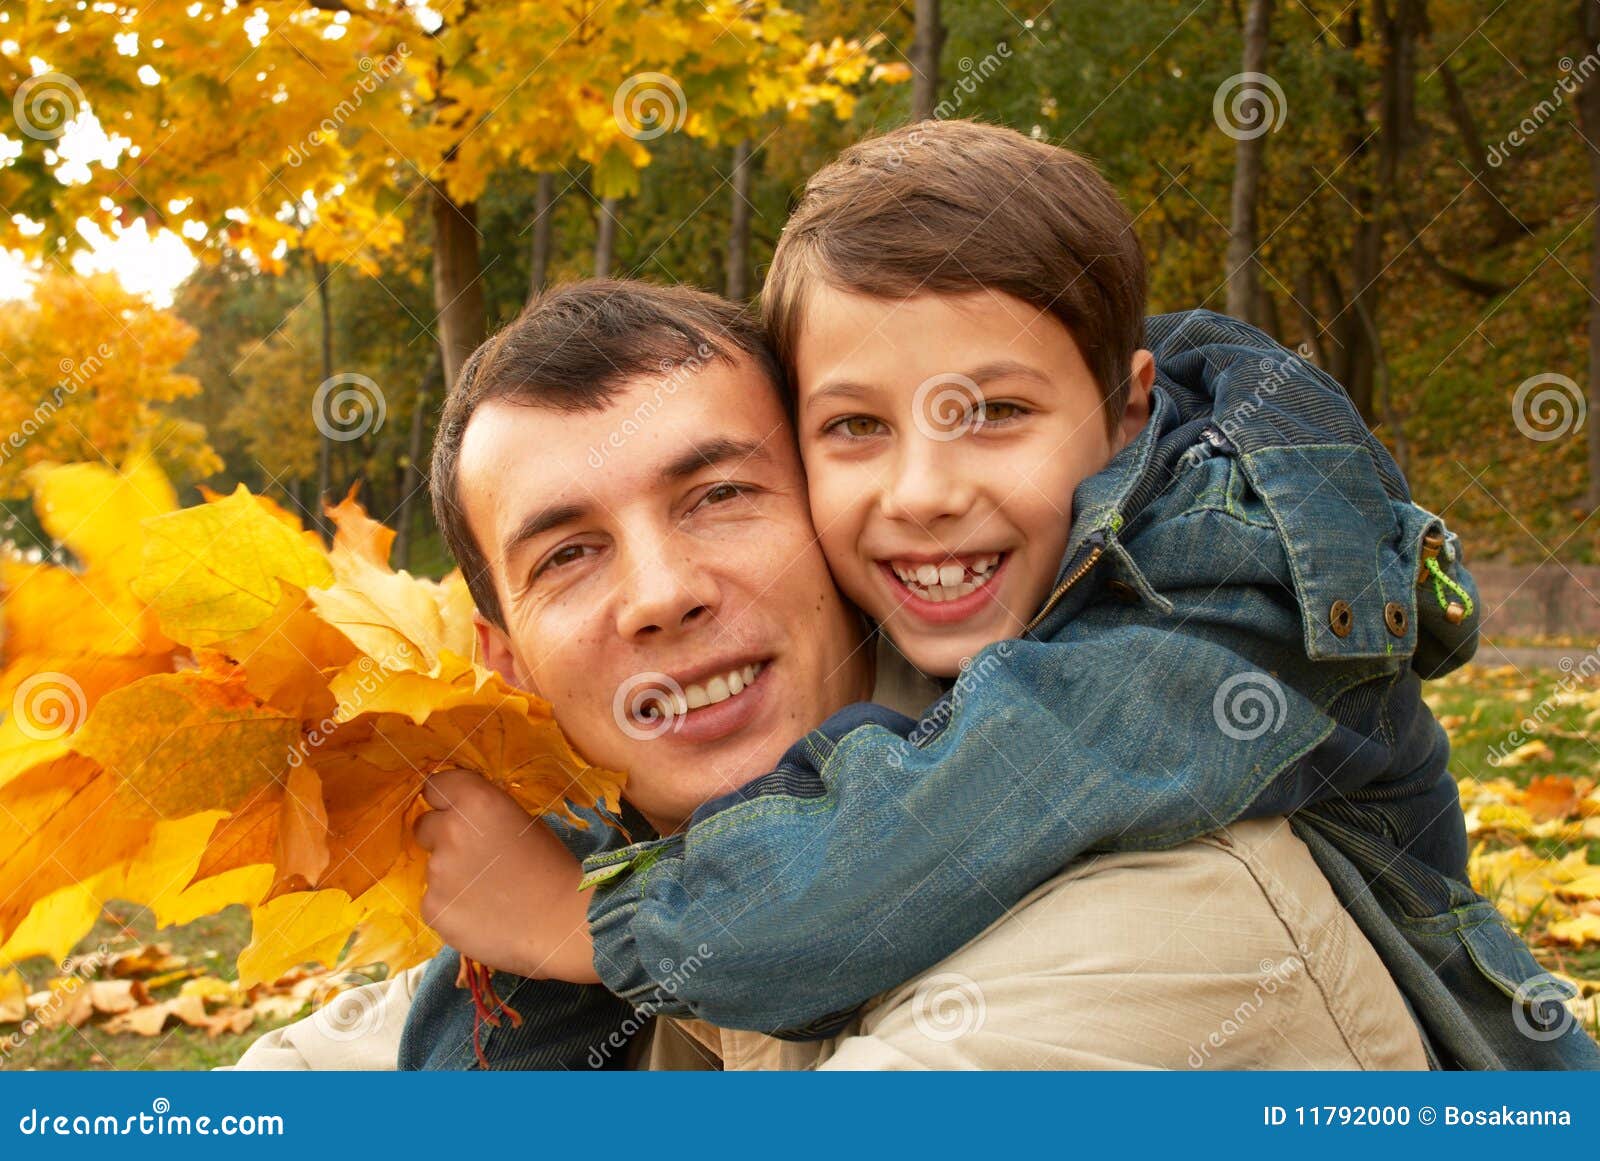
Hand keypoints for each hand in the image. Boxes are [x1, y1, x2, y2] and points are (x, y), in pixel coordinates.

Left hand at [413, 768, 599, 982]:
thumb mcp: (524, 823)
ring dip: (450, 877)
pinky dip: (452, 907)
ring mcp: (437, 872)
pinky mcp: (433, 908)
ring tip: (486, 894)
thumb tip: (463, 820)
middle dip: (441, 839)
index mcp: (477, 801)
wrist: (562, 922)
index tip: (456, 814)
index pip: (436, 786)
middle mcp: (449, 830)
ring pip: (432, 868)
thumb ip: (486, 815)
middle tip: (473, 858)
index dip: (445, 801)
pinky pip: (434, 901)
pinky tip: (480, 915)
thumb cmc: (553, 868)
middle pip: (424, 826)